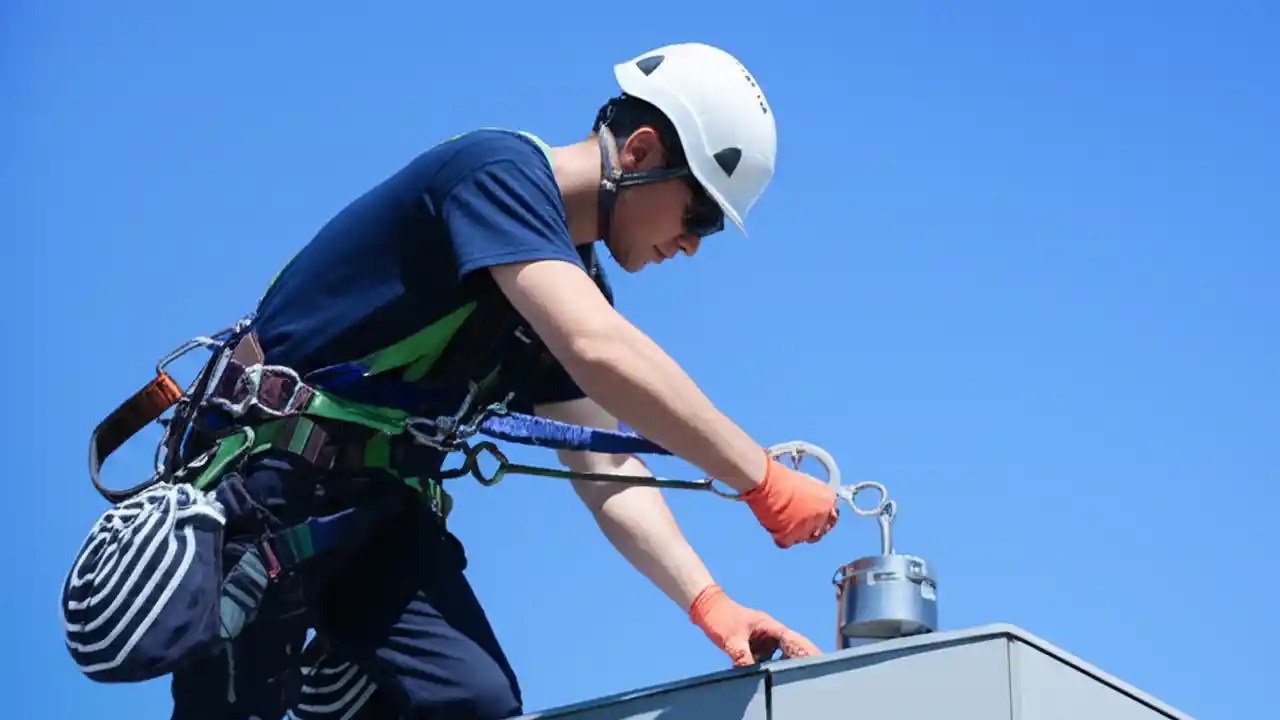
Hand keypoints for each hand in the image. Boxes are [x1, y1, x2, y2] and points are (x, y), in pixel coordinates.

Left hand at [688, 584, 820, 666]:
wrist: (706, 608)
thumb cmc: (720, 617)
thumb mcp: (731, 639)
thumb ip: (742, 656)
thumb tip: (749, 671)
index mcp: (768, 626)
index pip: (791, 639)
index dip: (804, 649)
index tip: (816, 657)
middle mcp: (768, 632)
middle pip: (789, 647)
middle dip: (799, 657)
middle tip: (811, 668)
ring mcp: (761, 638)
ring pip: (778, 653)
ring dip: (783, 663)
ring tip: (791, 676)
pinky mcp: (753, 644)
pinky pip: (765, 657)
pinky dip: (767, 665)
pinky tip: (766, 674)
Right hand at [741, 450, 838, 547]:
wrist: (766, 482)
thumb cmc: (781, 477)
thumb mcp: (805, 483)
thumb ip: (813, 497)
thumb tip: (809, 504)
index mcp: (828, 500)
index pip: (832, 516)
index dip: (822, 518)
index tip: (814, 517)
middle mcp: (821, 516)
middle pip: (820, 530)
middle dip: (811, 528)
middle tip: (797, 522)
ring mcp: (806, 528)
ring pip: (804, 538)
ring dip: (796, 533)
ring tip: (782, 520)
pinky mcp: (790, 537)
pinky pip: (787, 542)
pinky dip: (780, 537)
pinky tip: (775, 526)